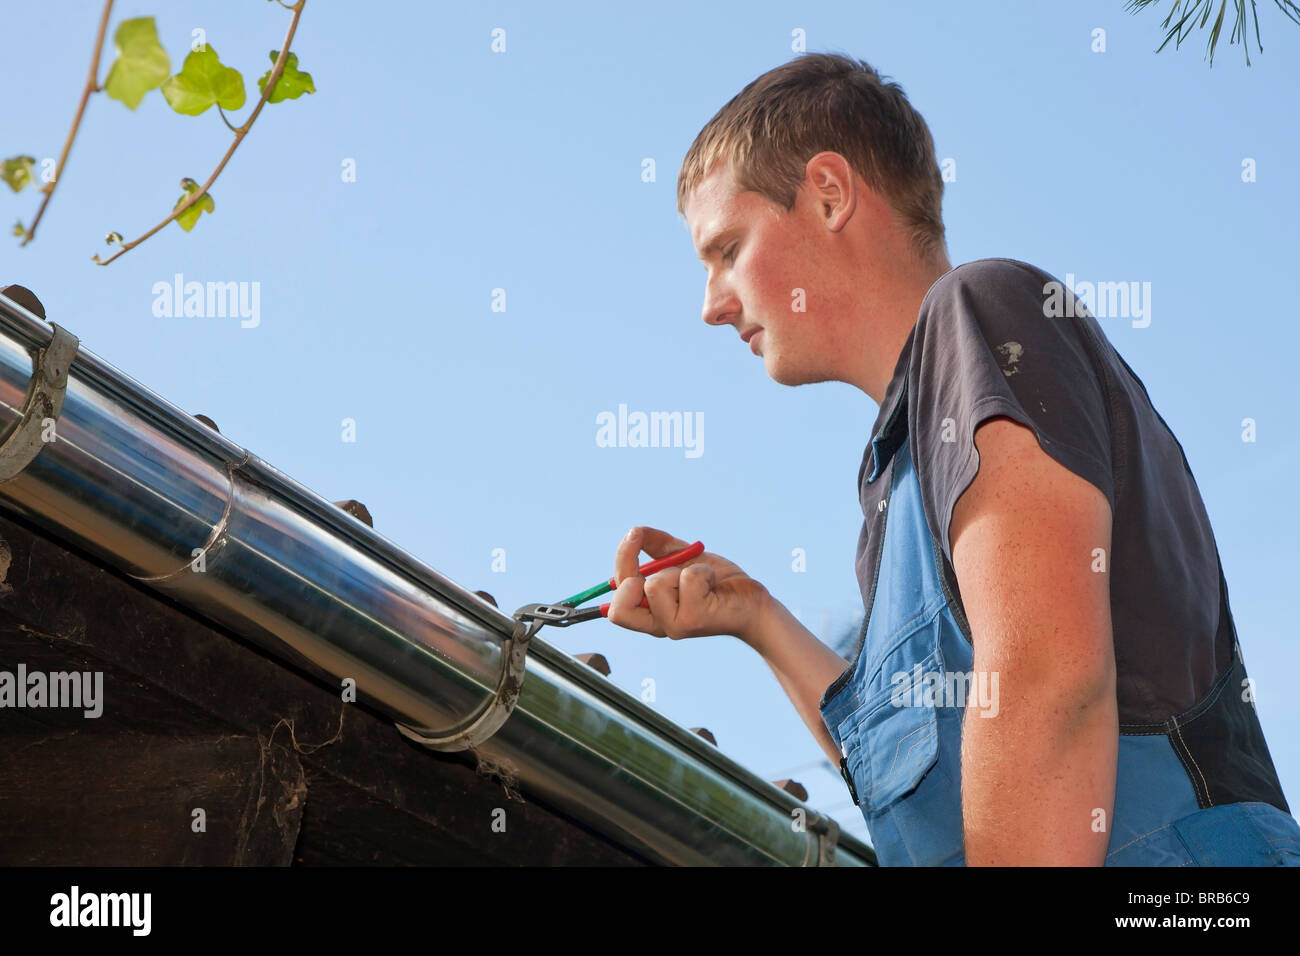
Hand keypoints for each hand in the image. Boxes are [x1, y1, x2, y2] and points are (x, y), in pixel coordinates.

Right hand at [605, 526, 770, 640]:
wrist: (752, 603)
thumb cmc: (717, 584)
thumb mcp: (682, 562)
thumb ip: (657, 547)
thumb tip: (634, 531)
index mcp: (652, 614)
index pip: (615, 603)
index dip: (620, 564)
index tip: (634, 538)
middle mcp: (660, 625)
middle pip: (619, 609)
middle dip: (632, 574)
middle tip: (660, 563)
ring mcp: (676, 625)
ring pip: (655, 584)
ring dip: (680, 570)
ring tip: (701, 579)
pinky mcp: (695, 619)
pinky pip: (688, 578)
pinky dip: (703, 570)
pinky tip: (714, 583)